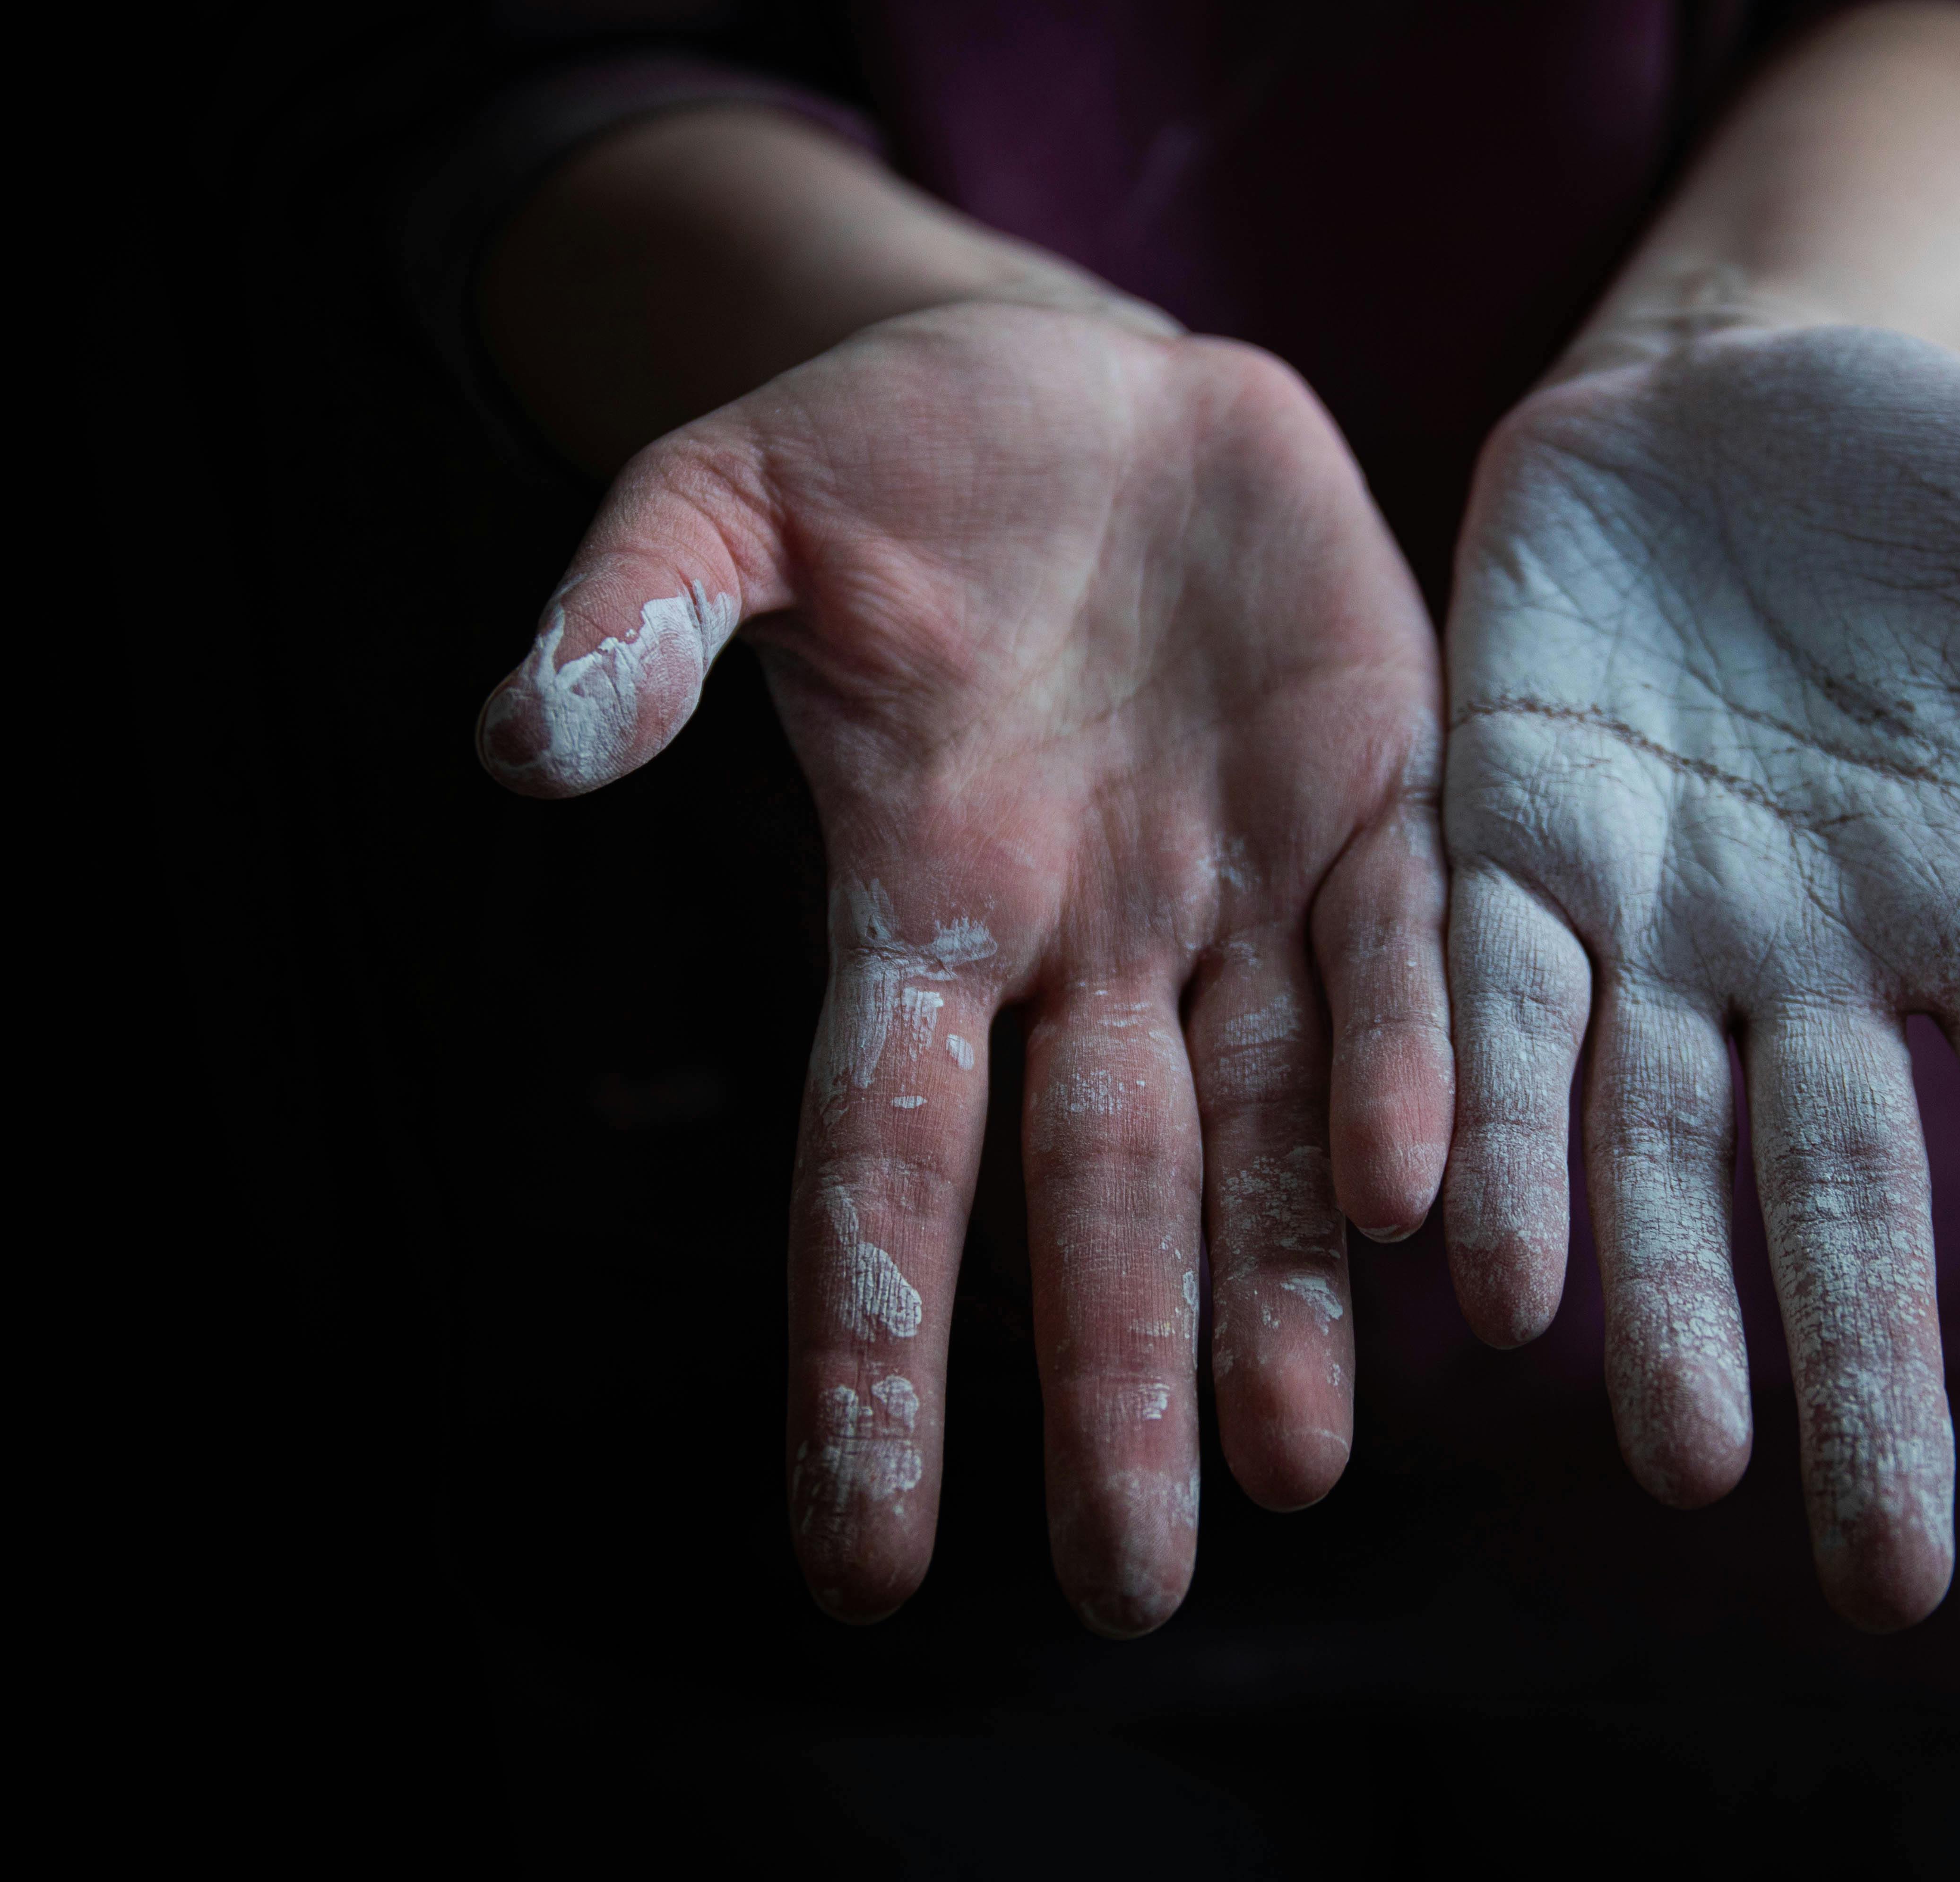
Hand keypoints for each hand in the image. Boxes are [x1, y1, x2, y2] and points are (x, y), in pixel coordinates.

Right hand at [476, 301, 1451, 1631]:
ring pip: (1269, 1126)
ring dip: (1288, 1289)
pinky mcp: (1380, 794)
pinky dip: (1412, 1065)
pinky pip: (1403, 951)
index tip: (864, 1553)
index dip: (874, 1348)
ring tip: (1294, 1460)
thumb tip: (521, 742)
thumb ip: (640, 618)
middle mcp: (1093, 940)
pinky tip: (1438, 1199)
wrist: (1089, 383)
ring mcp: (1244, 884)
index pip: (887, 1168)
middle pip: (1097, 1193)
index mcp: (928, 900)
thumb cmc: (887, 462)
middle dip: (1114, 1377)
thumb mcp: (730, 506)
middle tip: (1136, 1575)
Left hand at [1439, 322, 1959, 1629]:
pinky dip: (1483, 1117)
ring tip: (1681, 1456)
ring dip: (1662, 1296)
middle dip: (1864, 1382)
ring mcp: (1655, 913)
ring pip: (1655, 1143)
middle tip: (1884, 1585)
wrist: (1715, 380)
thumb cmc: (1928, 464)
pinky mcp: (1508, 837)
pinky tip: (1464, 1248)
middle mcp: (1813, 957)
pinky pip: (1493, 1002)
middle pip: (1851, 1199)